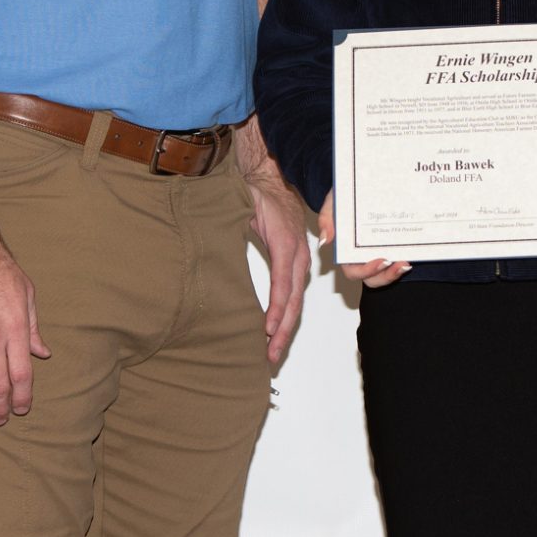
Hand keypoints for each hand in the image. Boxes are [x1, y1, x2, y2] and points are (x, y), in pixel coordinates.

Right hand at [244, 169, 310, 363]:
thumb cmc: (260, 206)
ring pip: (291, 298)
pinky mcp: (285, 245)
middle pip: (294, 306)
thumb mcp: (261, 239)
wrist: (260, 178)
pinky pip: (281, 281)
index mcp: (292, 260)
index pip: (291, 300)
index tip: (272, 346)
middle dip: (283, 335)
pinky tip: (270, 322)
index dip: (284, 326)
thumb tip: (239, 284)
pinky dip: (277, 304)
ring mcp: (294, 254)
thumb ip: (260, 262)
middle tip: (271, 358)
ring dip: (281, 326)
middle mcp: (298, 260)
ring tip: (270, 347)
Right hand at [319, 188, 411, 288]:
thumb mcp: (334, 201)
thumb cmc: (346, 195)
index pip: (353, 271)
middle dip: (385, 275)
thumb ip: (326, 218)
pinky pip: (396, 262)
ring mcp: (376, 252)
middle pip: (371, 278)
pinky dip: (402, 262)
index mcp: (346, 250)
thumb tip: (325, 241)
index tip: (381, 261)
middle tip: (398, 264)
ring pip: (384, 275)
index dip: (366, 271)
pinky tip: (412, 256)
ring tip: (405, 264)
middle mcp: (361, 256)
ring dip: (395, 273)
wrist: (364, 182)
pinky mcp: (390, 247)